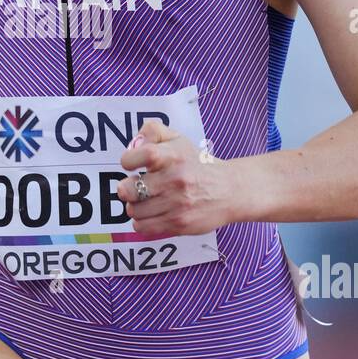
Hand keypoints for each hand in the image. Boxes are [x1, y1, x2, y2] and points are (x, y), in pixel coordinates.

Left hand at [117, 117, 229, 236]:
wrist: (230, 191)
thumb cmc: (198, 164)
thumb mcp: (179, 139)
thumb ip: (153, 132)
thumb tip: (134, 144)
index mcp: (175, 155)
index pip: (144, 153)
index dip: (129, 160)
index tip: (131, 164)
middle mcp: (176, 179)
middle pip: (129, 189)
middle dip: (127, 188)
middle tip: (135, 187)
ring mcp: (177, 203)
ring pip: (133, 210)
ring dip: (135, 206)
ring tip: (146, 200)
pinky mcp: (179, 223)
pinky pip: (143, 226)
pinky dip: (142, 221)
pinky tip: (152, 213)